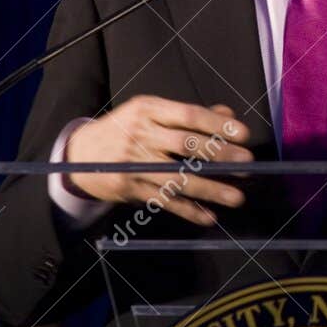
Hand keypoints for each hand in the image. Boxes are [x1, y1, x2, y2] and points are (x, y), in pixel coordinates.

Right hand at [63, 95, 253, 224]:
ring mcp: (133, 163)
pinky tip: (208, 216)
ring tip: (237, 197)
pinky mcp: (129, 188)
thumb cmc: (127, 128)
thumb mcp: (152, 112)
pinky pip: (163, 201)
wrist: (80, 153)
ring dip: (210, 189)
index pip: (188, 115)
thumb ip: (189, 114)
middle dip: (220, 155)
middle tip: (247, 164)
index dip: (217, 125)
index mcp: (148, 109)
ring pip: (177, 178)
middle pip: (185, 145)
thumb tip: (228, 116)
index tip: (243, 134)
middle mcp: (140, 135)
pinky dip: (187, 210)